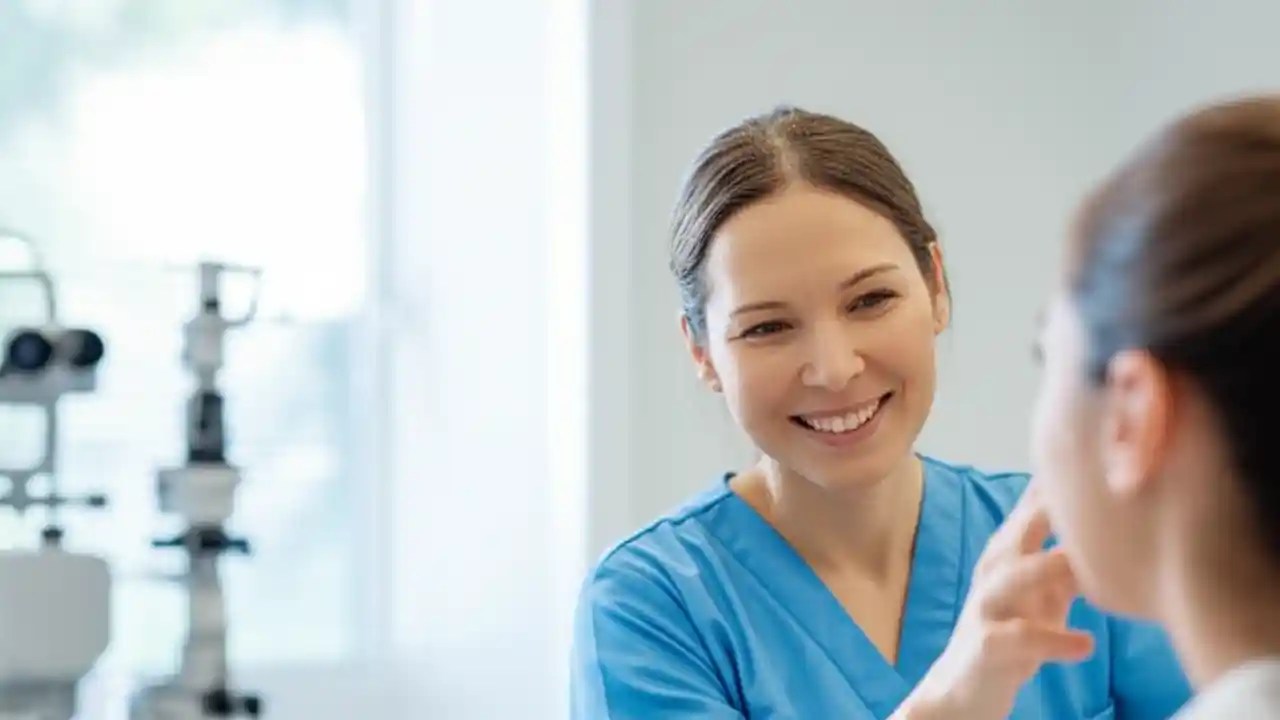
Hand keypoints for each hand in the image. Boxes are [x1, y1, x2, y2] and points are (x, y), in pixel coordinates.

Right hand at [896, 484, 1093, 719]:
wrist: (964, 687)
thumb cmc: (1015, 630)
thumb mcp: (1047, 590)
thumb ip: (1075, 558)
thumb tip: (1122, 528)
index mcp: (1010, 551)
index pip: (1036, 506)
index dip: (1066, 483)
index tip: (1105, 463)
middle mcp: (994, 569)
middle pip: (1020, 529)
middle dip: (1053, 510)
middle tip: (1098, 496)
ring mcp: (987, 606)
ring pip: (1013, 577)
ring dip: (1047, 567)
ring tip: (1086, 566)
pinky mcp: (986, 646)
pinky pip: (1020, 639)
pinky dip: (1053, 640)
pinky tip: (1085, 644)